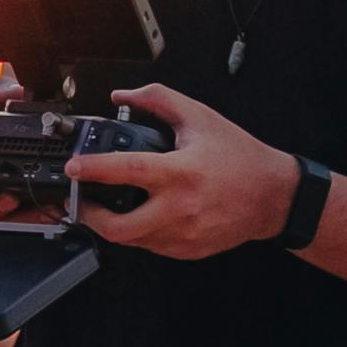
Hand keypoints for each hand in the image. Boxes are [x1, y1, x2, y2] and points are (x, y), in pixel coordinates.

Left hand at [68, 82, 298, 258]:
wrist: (272, 196)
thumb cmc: (238, 157)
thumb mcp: (199, 118)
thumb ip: (159, 100)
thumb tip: (123, 96)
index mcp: (180, 172)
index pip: (126, 171)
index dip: (93, 170)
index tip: (73, 167)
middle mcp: (179, 208)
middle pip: (119, 228)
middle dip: (91, 217)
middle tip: (83, 202)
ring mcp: (183, 235)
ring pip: (132, 241)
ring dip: (114, 225)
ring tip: (111, 206)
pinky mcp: (187, 251)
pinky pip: (150, 246)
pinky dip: (139, 232)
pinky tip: (144, 214)